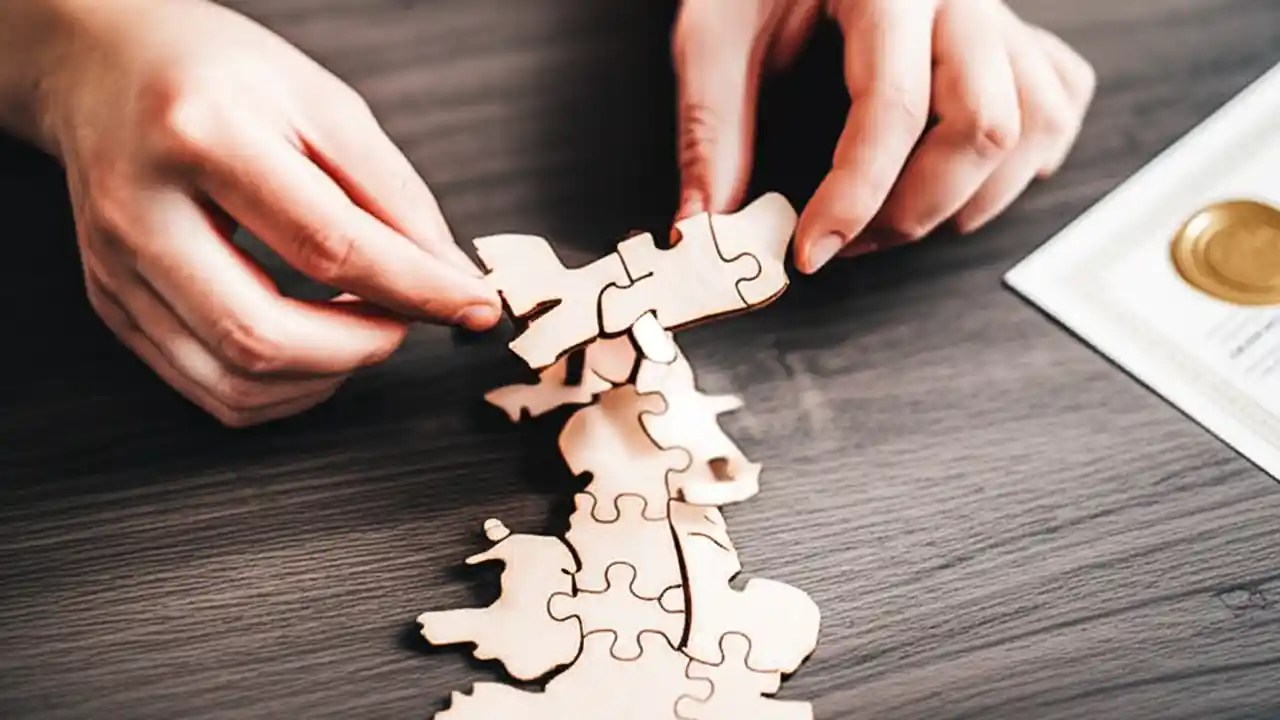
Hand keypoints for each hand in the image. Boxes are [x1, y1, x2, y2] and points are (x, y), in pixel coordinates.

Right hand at [24, 0, 500, 426]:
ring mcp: (115, 266)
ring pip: (230, 381)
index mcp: (202, 136)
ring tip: (360, 329)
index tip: (473, 305)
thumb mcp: (325, 104)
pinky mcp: (111, 301)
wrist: (104, 64)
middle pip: (262, 335)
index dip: (416, 290)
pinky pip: (204, 387)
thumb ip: (394, 195)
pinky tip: (313, 350)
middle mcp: (141, 210)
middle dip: (362, 348)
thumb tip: (450, 277)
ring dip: (322, 379)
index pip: (328, 245)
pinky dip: (279, 389)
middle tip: (405, 321)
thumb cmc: (220, 75)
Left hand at [671, 0, 1095, 272]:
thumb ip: (710, 126)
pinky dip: (1024, 157)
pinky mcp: (1018, 33)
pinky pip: (1058, 101)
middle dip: (915, 211)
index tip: (810, 252)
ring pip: (1034, 125)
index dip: (853, 197)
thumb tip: (704, 225)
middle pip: (984, 126)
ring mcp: (1000, 13)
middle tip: (848, 243)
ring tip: (898, 216)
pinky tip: (964, 170)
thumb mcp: (712, 30)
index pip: (892, 106)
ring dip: (973, 199)